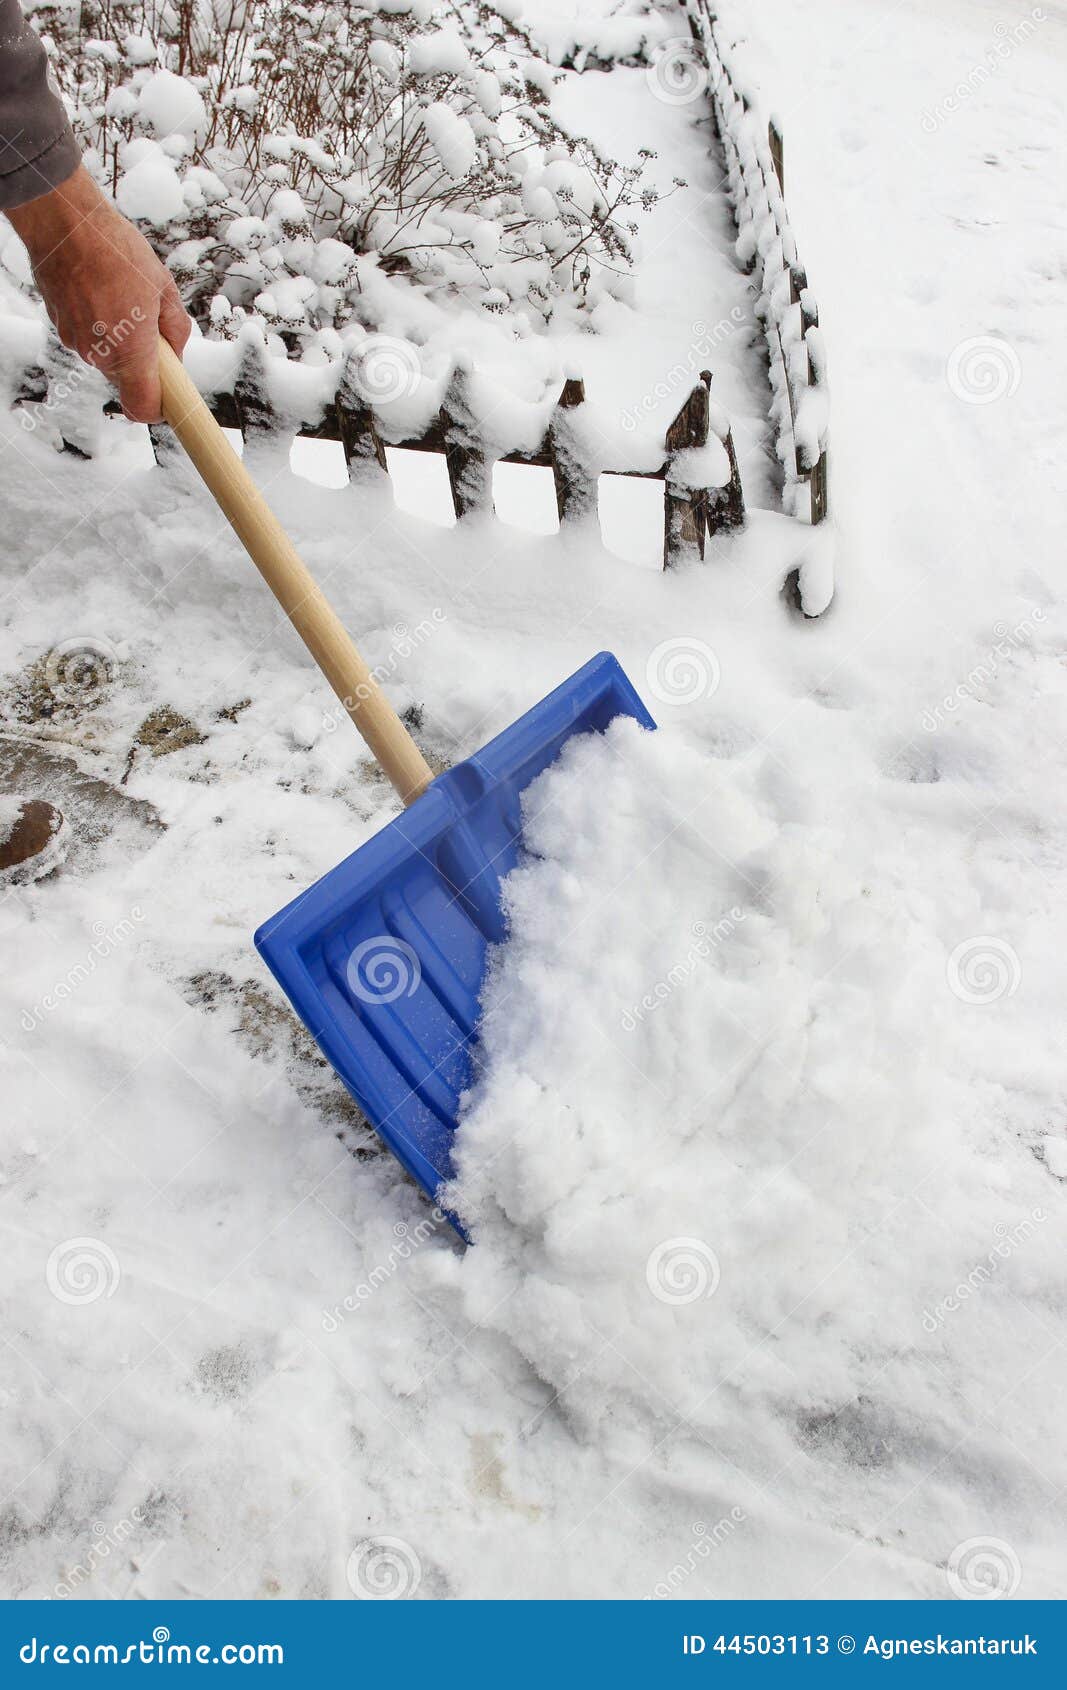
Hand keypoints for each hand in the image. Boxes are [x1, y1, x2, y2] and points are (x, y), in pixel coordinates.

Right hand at [6, 164, 190, 422]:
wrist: (65, 223)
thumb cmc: (117, 250)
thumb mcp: (163, 286)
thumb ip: (175, 328)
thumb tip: (176, 352)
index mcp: (131, 349)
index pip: (141, 408)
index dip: (157, 410)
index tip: (168, 398)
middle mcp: (99, 353)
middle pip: (126, 379)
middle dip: (142, 360)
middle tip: (148, 323)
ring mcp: (76, 342)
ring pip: (106, 357)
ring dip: (119, 339)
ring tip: (121, 296)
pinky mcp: (60, 326)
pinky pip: (88, 338)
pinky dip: (98, 324)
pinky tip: (100, 291)